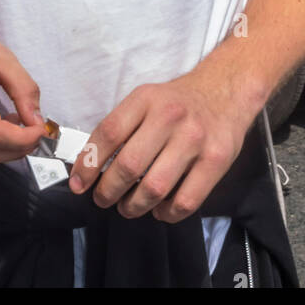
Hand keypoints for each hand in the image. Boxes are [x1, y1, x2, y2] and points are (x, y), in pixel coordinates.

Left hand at [67, 64, 252, 222]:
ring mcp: (195, 139)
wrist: (226, 90)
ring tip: (128, 207)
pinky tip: (160, 209)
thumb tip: (88, 165)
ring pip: (154, 188)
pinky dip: (166, 214)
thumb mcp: (146, 99)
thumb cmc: (178, 102)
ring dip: (134, 206)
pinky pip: (185, 201)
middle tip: (103, 199)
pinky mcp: (216, 161)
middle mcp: (170, 117)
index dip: (88, 163)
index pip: (109, 133)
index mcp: (146, 99)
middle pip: (129, 165)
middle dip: (108, 191)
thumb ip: (121, 127)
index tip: (78, 184)